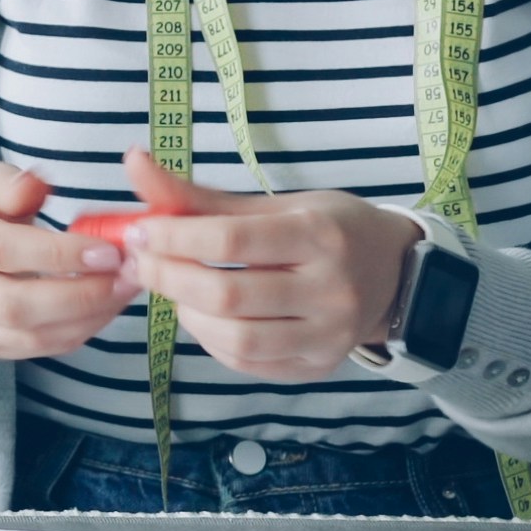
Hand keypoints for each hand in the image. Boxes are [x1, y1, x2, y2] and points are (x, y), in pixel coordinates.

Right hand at [0, 163, 139, 361]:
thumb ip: (13, 183)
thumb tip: (39, 191)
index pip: (1, 251)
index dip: (58, 255)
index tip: (107, 251)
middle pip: (13, 305)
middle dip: (79, 296)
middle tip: (124, 278)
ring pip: (26, 337)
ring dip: (84, 319)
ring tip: (122, 292)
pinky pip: (32, 350)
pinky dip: (74, 333)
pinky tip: (101, 309)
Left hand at [116, 148, 423, 381]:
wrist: (397, 274)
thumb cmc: (329, 228)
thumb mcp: (277, 203)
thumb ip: (201, 196)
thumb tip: (134, 163)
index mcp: (320, 236)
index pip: (232, 241)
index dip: (174, 236)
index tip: (138, 231)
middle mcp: (330, 290)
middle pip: (228, 295)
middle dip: (169, 278)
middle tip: (139, 262)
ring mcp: (328, 336)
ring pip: (236, 339)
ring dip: (187, 313)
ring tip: (172, 289)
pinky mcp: (318, 367)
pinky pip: (248, 363)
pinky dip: (211, 341)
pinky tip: (201, 315)